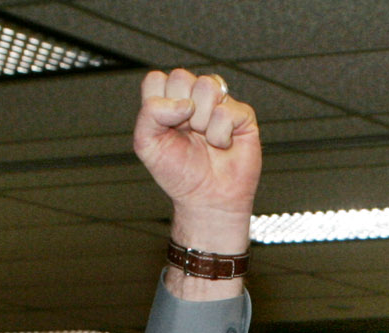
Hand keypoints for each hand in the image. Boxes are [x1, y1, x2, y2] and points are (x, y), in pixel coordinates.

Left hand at [135, 68, 259, 258]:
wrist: (208, 200)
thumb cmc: (179, 174)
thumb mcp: (147, 144)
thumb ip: (150, 113)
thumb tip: (185, 103)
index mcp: (169, 101)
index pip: (157, 79)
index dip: (159, 104)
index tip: (165, 128)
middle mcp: (194, 99)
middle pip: (181, 77)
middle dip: (181, 112)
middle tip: (186, 134)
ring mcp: (218, 105)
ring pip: (207, 86)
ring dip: (202, 120)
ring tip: (204, 139)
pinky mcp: (242, 116)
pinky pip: (227, 110)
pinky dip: (220, 134)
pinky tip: (221, 145)